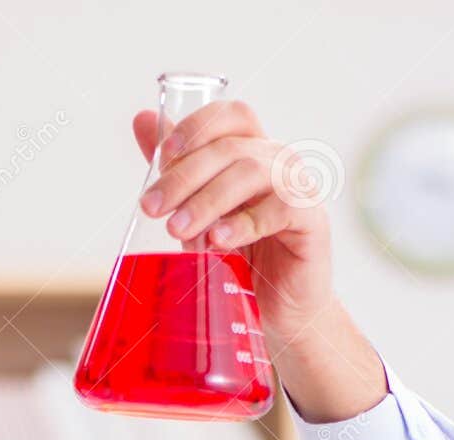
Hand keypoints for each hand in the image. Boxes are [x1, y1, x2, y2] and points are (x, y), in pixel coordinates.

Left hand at [131, 101, 384, 421]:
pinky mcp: (311, 220)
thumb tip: (142, 119)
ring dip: (207, 200)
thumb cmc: (238, 257)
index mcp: (251, 152)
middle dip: (184, 177)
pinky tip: (219, 240)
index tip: (164, 155)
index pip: (230, 116)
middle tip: (151, 208)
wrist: (275, 309)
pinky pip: (280, 209)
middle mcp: (277, 162)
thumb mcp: (198, 211)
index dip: (197, 126)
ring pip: (251, 174)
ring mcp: (298, 188)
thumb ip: (176, 168)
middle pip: (230, 148)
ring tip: (177, 230)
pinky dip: (245, 223)